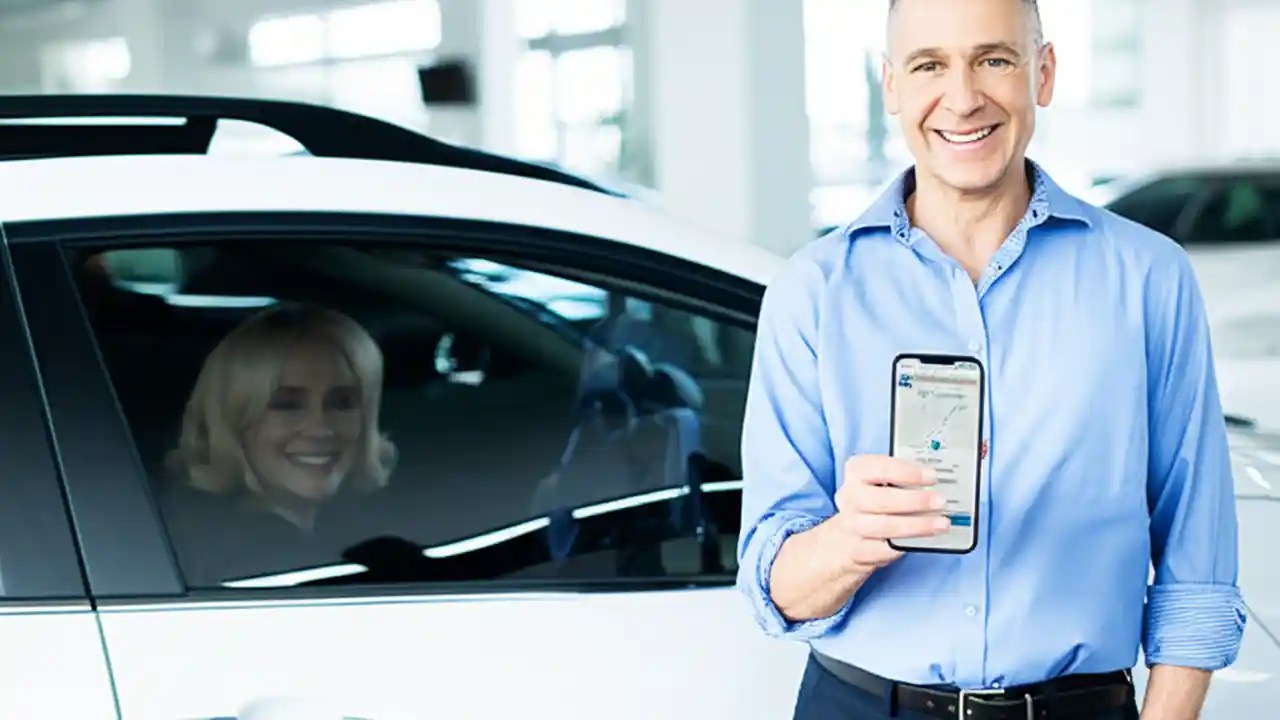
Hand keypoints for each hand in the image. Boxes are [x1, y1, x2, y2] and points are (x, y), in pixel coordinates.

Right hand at [830, 455, 949, 574]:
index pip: (878, 467)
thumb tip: (936, 482)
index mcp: (856, 472)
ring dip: (917, 525)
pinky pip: (885, 549)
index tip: (931, 476)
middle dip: (915, 501)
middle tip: (940, 501)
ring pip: (885, 526)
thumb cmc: (872, 501)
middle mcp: (851, 497)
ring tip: (941, 523)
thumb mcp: (881, 481)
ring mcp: (853, 525)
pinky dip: (907, 544)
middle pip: (881, 499)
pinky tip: (924, 540)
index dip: (907, 472)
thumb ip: (904, 477)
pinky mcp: (859, 550)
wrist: (844, 536)